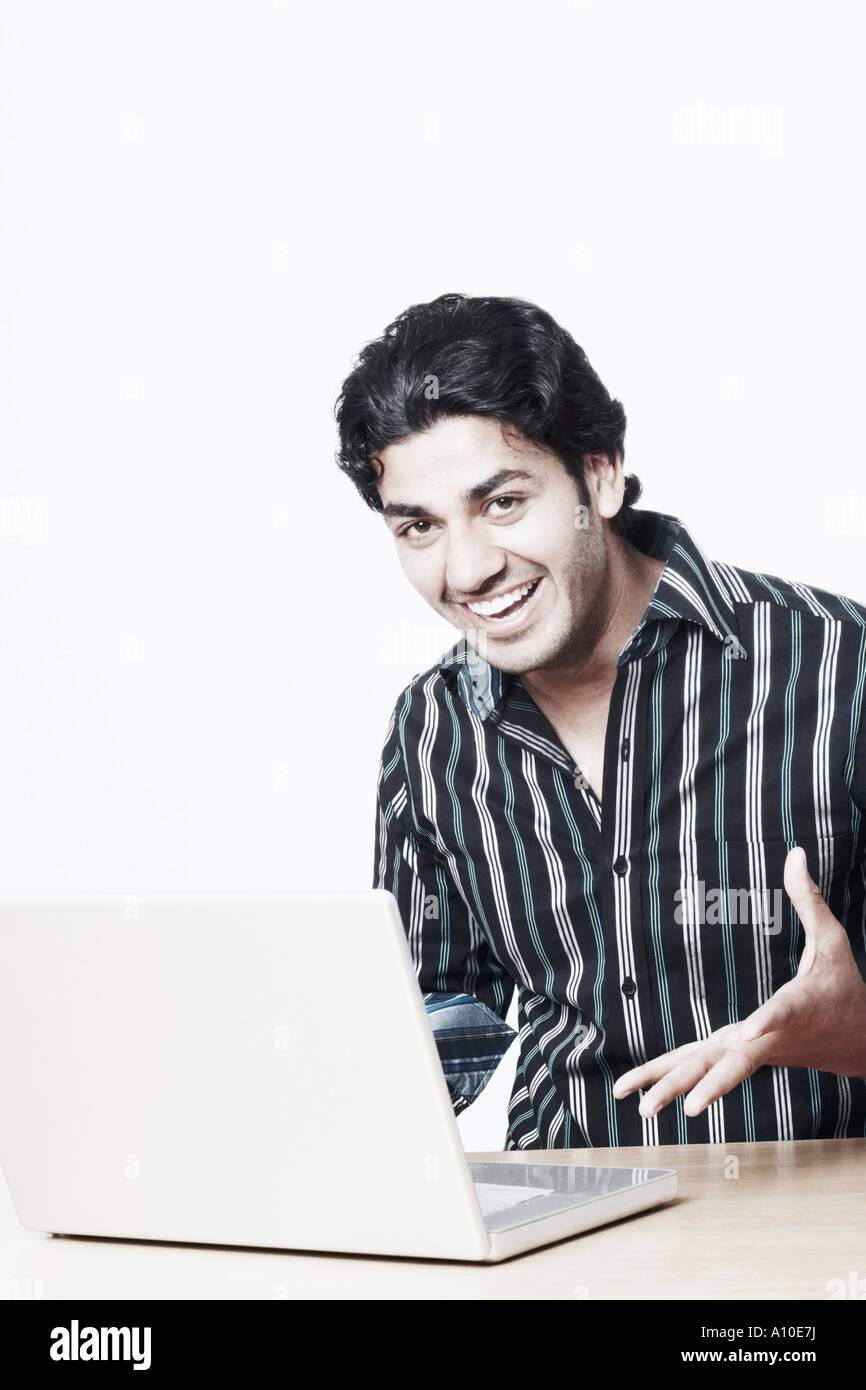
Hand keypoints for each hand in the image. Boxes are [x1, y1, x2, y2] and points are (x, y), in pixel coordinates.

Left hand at [613, 847, 865, 1117]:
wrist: (860, 1042)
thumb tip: (797, 852)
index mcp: (795, 1008)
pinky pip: (702, 1066)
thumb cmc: (844, 988)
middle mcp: (768, 1037)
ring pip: (708, 1070)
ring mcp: (752, 1050)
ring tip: (639, 1107)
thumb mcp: (834, 941)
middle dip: (698, 1083)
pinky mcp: (742, 1053)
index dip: (767, 1022)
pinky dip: (673, 1076)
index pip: (779, 1014)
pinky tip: (643, 1092)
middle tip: (669, 1107)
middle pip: (730, 1062)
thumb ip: (810, 899)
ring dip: (672, 1086)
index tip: (754, 1031)